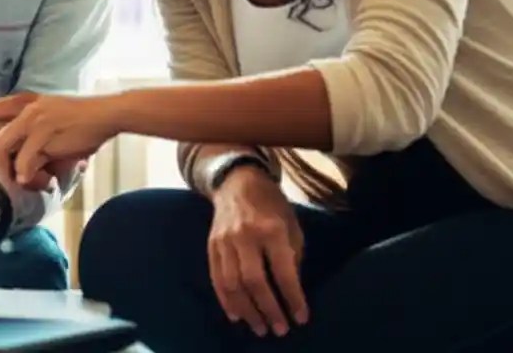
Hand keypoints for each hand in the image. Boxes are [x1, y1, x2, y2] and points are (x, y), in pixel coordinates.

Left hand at [0, 92, 114, 188]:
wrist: (106, 113)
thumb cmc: (81, 124)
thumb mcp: (51, 128)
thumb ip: (33, 146)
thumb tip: (21, 172)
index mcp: (24, 104)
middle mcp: (25, 109)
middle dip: (1, 166)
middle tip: (14, 179)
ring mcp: (33, 119)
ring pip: (8, 151)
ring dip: (17, 171)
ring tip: (34, 180)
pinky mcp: (44, 131)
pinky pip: (26, 161)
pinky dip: (31, 173)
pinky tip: (45, 178)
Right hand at [208, 166, 307, 337]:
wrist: (237, 182)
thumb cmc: (272, 205)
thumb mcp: (292, 226)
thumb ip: (292, 257)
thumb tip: (290, 291)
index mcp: (271, 230)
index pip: (283, 272)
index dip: (292, 298)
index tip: (300, 318)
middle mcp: (245, 236)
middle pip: (254, 281)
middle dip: (268, 309)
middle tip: (278, 330)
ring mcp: (225, 241)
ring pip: (232, 283)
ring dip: (246, 310)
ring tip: (259, 327)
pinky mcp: (211, 245)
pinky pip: (216, 277)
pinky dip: (225, 299)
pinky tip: (235, 314)